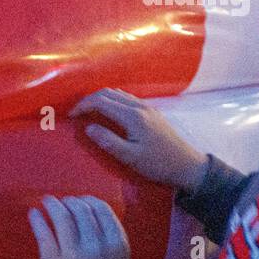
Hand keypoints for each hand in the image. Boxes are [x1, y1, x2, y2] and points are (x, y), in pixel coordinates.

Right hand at [71, 88, 208, 193]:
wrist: (187, 165)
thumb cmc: (158, 164)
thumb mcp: (130, 157)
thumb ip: (108, 141)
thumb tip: (89, 128)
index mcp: (133, 116)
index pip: (101, 101)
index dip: (83, 106)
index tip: (71, 116)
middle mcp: (140, 107)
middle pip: (108, 93)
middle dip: (89, 100)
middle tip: (77, 113)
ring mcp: (147, 108)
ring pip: (118, 94)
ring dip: (100, 99)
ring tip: (89, 112)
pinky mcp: (152, 112)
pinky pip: (127, 99)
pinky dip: (112, 101)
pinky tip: (108, 113)